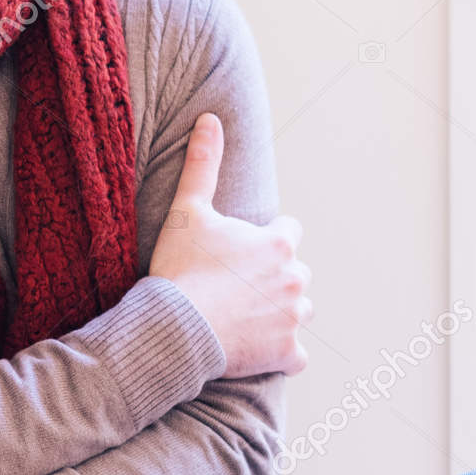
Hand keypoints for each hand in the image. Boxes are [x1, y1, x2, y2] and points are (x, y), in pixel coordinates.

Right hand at [149, 112, 312, 377]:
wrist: (176, 327)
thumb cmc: (181, 268)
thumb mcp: (187, 211)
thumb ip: (203, 165)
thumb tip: (209, 119)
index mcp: (278, 244)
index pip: (289, 233)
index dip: (267, 240)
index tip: (242, 252)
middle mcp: (296, 279)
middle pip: (297, 274)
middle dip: (276, 280)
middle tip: (238, 288)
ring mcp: (294, 319)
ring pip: (300, 312)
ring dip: (280, 314)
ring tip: (245, 318)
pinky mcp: (287, 354)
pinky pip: (295, 355)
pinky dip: (280, 354)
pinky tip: (256, 349)